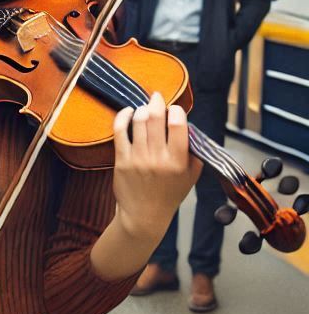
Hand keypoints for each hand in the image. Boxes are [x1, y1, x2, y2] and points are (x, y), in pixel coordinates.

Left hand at [112, 93, 201, 242]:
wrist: (144, 215)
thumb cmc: (169, 194)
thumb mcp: (191, 176)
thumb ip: (194, 151)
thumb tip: (188, 125)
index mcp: (178, 161)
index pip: (178, 125)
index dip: (176, 111)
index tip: (174, 109)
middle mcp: (157, 158)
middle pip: (155, 118)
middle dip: (157, 103)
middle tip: (157, 97)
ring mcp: (137, 158)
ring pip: (138, 121)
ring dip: (142, 109)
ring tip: (145, 108)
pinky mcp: (121, 160)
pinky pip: (120, 130)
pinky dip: (123, 116)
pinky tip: (128, 111)